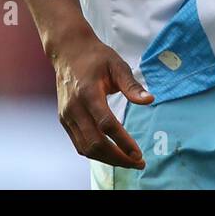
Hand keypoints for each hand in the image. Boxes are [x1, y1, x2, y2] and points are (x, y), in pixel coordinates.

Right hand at [52, 36, 154, 167]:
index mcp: (88, 93)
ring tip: (128, 162)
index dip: (123, 142)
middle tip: (138, 163)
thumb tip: (150, 100)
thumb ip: (132, 85)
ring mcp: (66, 116)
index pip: (106, 124)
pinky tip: (111, 154)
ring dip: (107, 159)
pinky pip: (79, 144)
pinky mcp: (64, 120)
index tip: (138, 154)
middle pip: (95, 143)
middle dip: (117, 158)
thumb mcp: (118, 65)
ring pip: (85, 148)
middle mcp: (74, 107)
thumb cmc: (96, 57)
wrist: (68, 52)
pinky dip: (95, 153)